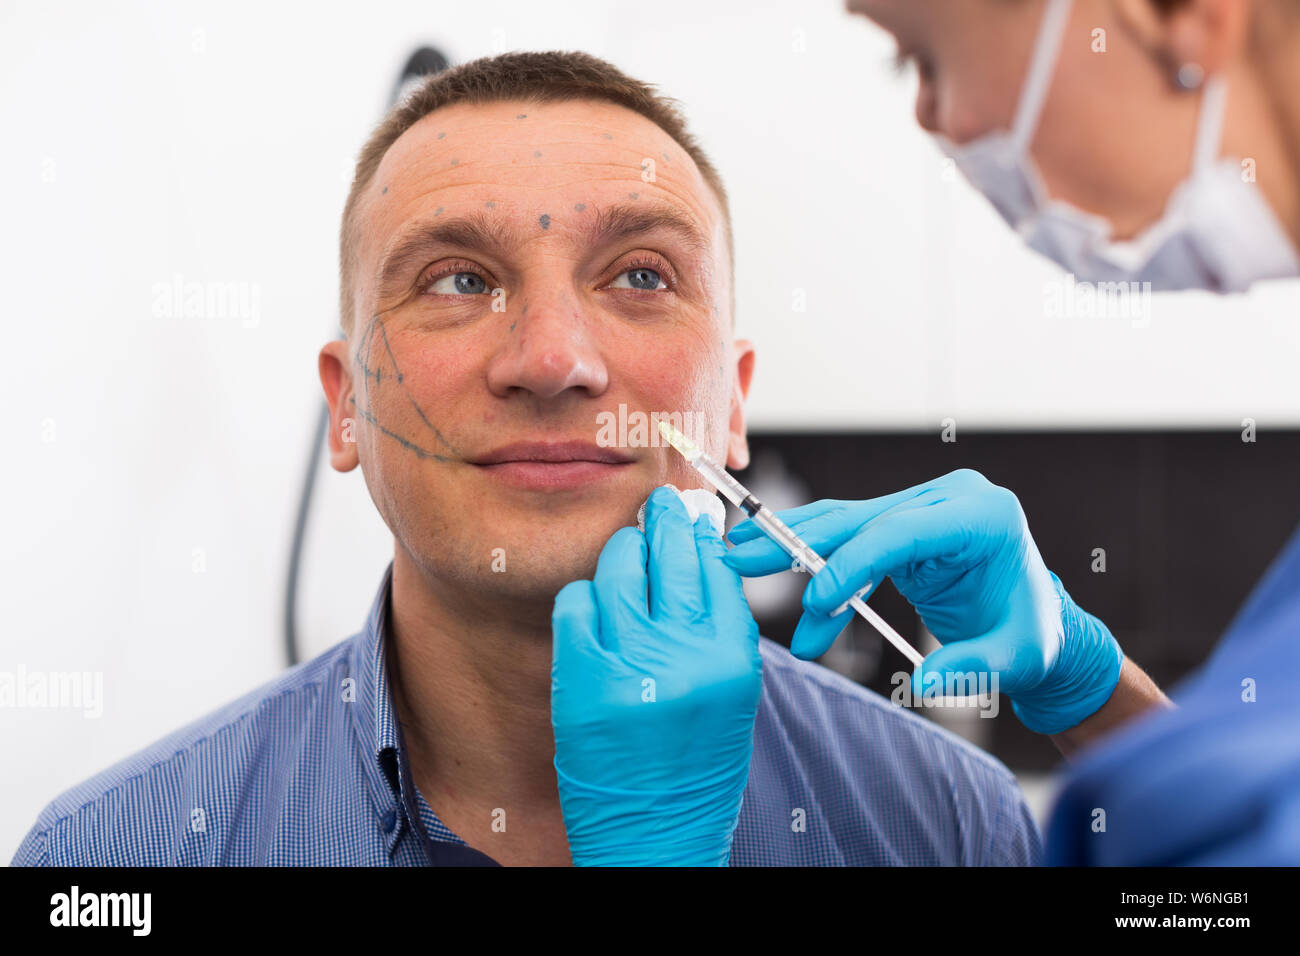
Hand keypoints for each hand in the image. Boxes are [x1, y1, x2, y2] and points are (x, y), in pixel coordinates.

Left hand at [551, 486, 761, 865]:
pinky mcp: (580, 676)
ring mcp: (627, 663)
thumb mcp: (730, 693)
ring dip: (623, 551)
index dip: (702, 533)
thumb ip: (716, 625)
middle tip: (662, 504)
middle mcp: (683, 654)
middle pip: (671, 555)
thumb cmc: (696, 767)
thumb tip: (698, 555)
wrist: (656, 834)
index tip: (693, 514)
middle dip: (666, 521)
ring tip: (628, 550)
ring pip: (619, 568)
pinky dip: (583, 598)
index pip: (716, 567)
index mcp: (729, 658)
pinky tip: (594, 607)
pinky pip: (575, 603)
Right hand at [722, 469, 1122, 734]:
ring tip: (741, 560)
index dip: (853, 562)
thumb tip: (927, 684)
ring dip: (792, 547)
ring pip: (845, 523)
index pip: (903, 531)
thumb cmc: (1033, 638)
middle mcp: (950, 499)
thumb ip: (972, 666)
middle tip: (743, 561)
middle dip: (799, 545)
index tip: (816, 599)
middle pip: (862, 518)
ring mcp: (923, 506)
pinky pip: (851, 544)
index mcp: (983, 516)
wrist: (1039, 627)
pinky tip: (785, 590)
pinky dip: (817, 571)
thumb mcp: (1014, 657)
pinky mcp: (903, 523)